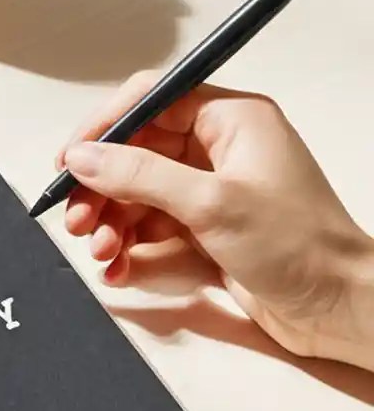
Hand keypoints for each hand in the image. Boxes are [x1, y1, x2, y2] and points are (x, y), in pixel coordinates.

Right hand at [55, 71, 373, 369]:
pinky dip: (129, 246)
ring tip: (100, 250)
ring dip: (110, 220)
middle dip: (101, 186)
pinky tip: (118, 267)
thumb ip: (140, 175)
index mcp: (231, 119)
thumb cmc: (300, 246)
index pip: (151, 100)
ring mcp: (211, 189)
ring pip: (138, 192)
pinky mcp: (206, 228)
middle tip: (76, 217)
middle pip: (136, 150)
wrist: (341, 310)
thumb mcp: (212, 204)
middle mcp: (218, 148)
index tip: (70, 158)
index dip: (105, 126)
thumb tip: (82, 158)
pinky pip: (151, 227)